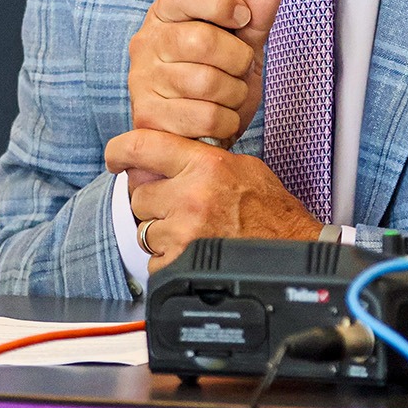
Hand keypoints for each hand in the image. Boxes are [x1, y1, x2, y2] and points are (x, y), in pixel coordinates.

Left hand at [107, 128, 321, 271]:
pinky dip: (168, 261)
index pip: (143, 145)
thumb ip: (199, 160)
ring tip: (192, 232)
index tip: (114, 157)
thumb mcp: (240, 166)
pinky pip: (154, 261)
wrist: (293, 248)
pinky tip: (193, 252)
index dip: (120, 150)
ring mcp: (185, 231)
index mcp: (204, 164)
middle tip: (178, 208)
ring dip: (162, 234)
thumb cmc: (270, 210)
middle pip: (139, 196)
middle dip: (154, 204)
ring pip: (145, 231)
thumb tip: (163, 159)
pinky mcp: (183, 262)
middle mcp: (190, 195)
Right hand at [125, 0, 284, 164]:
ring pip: (206, 81)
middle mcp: (147, 43)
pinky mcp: (148, 118)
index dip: (221, 2)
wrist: (201, 134)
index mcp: (166, 14)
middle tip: (239, 68)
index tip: (242, 17)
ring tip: (229, 95)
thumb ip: (257, 13)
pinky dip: (227, 120)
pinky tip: (220, 118)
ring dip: (234, 93)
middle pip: (202, 40)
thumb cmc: (219, 80)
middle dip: (238, 59)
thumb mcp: (242, 44)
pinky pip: (205, 116)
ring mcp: (143, 80)